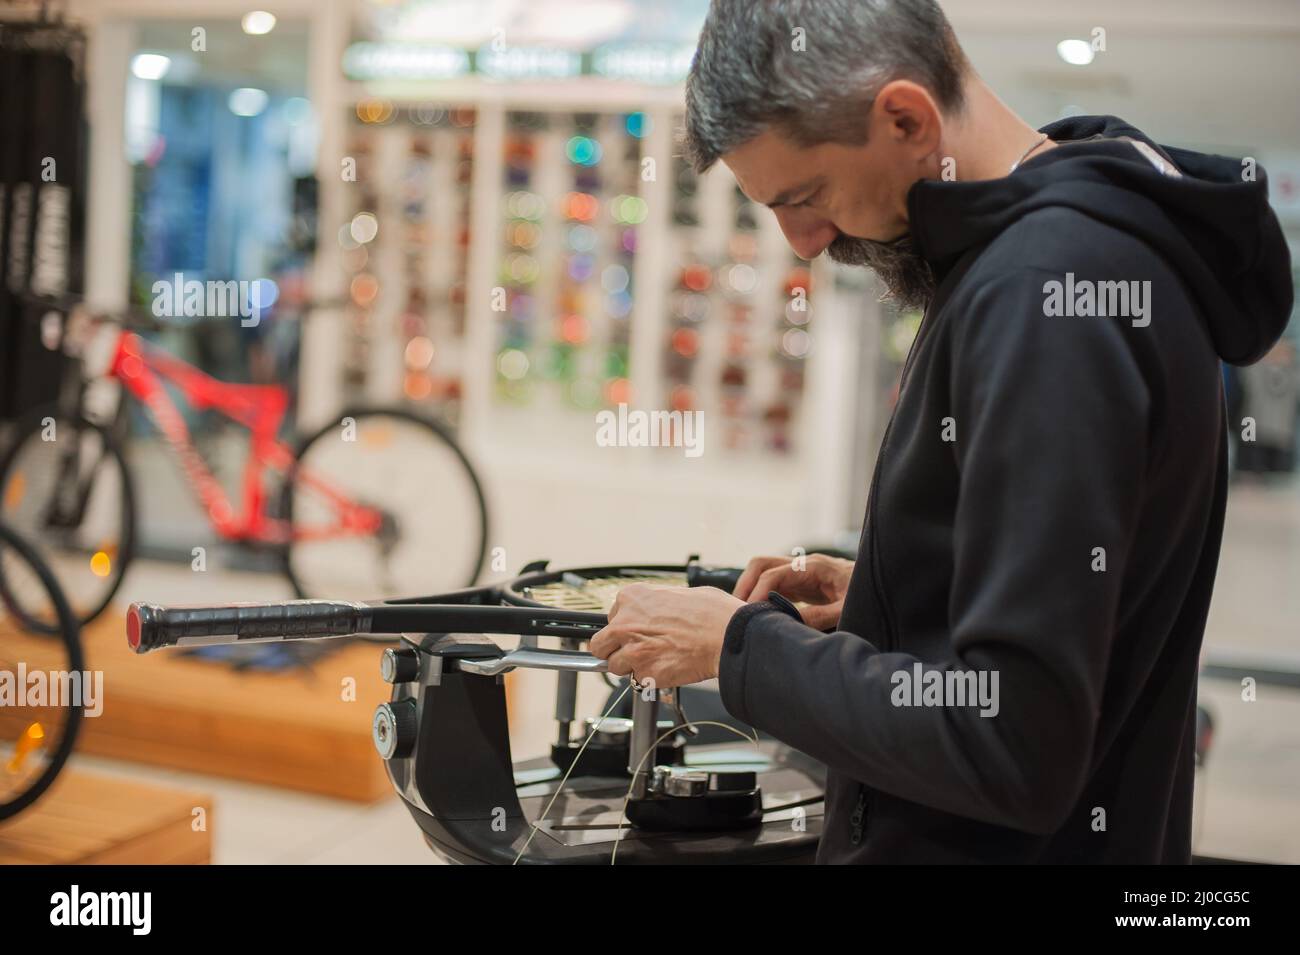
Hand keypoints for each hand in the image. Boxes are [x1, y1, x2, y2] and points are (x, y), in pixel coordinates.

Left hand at [589, 583, 744, 687]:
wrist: (727, 635)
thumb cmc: (711, 613)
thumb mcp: (678, 593)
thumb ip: (655, 603)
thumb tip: (654, 611)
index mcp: (631, 598)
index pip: (610, 619)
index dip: (624, 630)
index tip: (632, 635)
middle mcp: (625, 623)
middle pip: (600, 645)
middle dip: (615, 650)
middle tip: (632, 652)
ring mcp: (633, 650)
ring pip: (616, 666)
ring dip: (631, 667)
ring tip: (656, 660)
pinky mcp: (644, 674)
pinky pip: (637, 681)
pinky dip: (649, 679)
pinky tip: (668, 668)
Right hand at [733, 553, 854, 628]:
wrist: (880, 586)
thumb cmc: (866, 594)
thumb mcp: (846, 607)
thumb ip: (821, 615)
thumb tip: (790, 624)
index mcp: (813, 567)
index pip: (774, 573)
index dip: (758, 592)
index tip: (750, 614)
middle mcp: (802, 566)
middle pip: (761, 564)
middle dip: (745, 585)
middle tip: (736, 611)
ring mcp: (800, 574)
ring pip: (764, 574)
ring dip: (750, 591)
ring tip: (743, 616)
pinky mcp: (800, 584)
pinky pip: (773, 586)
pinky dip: (761, 597)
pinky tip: (759, 617)